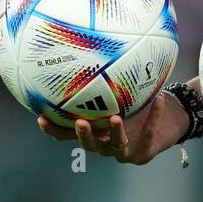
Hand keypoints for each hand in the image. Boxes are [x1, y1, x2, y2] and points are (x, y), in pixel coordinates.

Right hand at [37, 92, 188, 164]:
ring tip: (116, 118)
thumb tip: (88, 50)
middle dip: (83, 134)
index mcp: (93, 132)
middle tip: (80, 122)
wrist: (161, 127)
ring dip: (116, 132)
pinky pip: (149, 131)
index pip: (66, 134)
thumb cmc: (133, 108)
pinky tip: (159, 99)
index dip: (52, 129)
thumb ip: (102, 83)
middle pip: (89, 144)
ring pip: (117, 144)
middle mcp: (104, 144)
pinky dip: (154, 115)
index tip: (41, 117)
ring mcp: (123, 151)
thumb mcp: (117, 96)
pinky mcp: (142, 152)